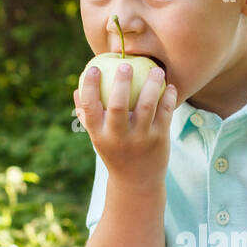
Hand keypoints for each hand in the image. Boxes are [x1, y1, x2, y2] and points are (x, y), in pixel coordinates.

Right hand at [74, 62, 176, 189]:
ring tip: (156, 70)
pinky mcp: (160, 139)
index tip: (95, 68)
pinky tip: (169, 86)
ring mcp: (140, 139)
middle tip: (126, 65)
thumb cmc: (115, 153)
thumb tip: (77, 89)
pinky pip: (165, 112)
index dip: (90, 86)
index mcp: (100, 135)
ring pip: (146, 106)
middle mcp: (118, 138)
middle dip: (121, 82)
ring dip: (152, 84)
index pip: (90, 107)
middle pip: (118, 105)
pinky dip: (168, 97)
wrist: (137, 181)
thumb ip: (87, 116)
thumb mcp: (98, 138)